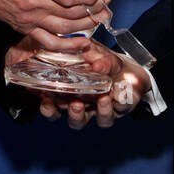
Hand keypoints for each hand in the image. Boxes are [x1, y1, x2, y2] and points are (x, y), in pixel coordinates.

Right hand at [0, 0, 108, 52]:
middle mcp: (34, 4)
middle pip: (73, 13)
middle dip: (95, 8)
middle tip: (107, 3)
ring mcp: (28, 19)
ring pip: (65, 28)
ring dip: (87, 25)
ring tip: (101, 18)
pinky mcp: (22, 27)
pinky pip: (48, 42)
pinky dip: (67, 45)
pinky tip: (81, 43)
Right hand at [6, 36, 149, 128]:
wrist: (127, 65)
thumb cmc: (102, 60)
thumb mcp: (94, 53)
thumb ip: (92, 55)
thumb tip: (91, 60)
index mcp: (71, 95)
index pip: (55, 108)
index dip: (49, 109)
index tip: (46, 101)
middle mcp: (87, 107)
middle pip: (76, 120)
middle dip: (75, 114)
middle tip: (76, 104)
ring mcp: (105, 109)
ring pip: (102, 120)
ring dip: (102, 111)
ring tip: (103, 98)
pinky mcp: (123, 107)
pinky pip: (122, 108)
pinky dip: (121, 100)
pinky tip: (120, 90)